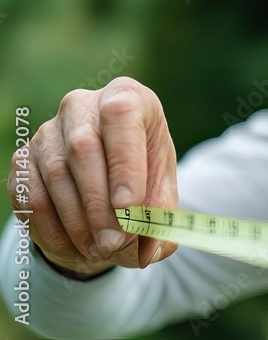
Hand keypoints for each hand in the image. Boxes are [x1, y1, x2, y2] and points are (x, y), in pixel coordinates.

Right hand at [7, 77, 178, 276]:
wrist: (108, 181)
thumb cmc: (143, 179)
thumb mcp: (163, 191)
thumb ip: (162, 216)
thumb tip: (151, 247)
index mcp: (129, 97)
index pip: (121, 115)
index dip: (124, 161)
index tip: (130, 205)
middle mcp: (83, 105)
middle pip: (84, 148)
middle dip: (100, 204)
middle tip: (114, 242)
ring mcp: (48, 131)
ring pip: (56, 174)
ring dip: (78, 221)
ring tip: (100, 251)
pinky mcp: (23, 158)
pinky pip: (31, 196)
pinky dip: (54, 229)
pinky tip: (76, 247)